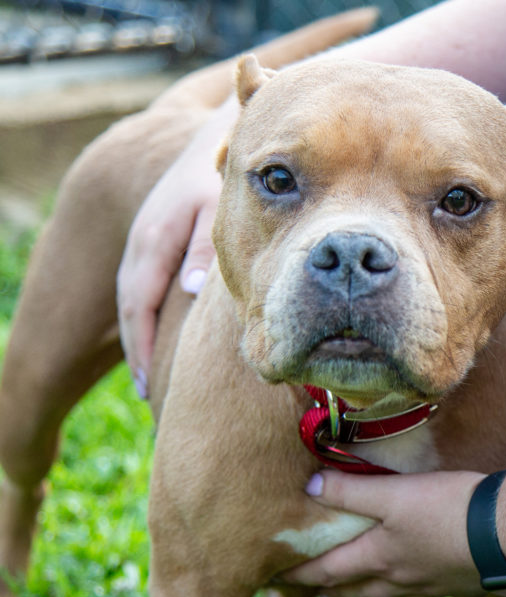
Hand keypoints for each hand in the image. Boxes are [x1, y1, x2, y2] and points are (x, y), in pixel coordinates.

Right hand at [117, 101, 236, 396]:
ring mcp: (145, 240)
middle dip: (139, 350)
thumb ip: (205, 248)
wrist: (212, 138)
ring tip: (152, 372)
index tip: (149, 384)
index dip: (143, 347)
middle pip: (131, 308)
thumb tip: (189, 291)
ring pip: (135, 297)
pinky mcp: (157, 237)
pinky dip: (149, 313)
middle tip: (148, 392)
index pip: (139, 306)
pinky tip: (163, 330)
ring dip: (141, 334)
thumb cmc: (219, 174)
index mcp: (152, 242)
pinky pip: (145, 284)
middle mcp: (141, 244)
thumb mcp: (214, 206)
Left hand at [281, 469, 486, 596]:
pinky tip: (408, 592)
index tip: (275, 576)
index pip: (326, 570)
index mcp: (377, 558)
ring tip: (348, 596)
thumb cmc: (447, 510)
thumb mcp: (394, 492)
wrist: (504, 535)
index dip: (298, 573)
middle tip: (308, 591)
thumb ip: (351, 490)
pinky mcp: (451, 585)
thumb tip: (310, 486)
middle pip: (352, 590)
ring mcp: (425, 586)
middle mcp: (396, 579)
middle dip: (326, 589)